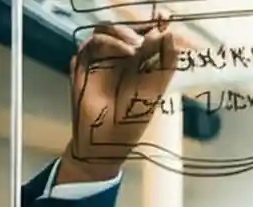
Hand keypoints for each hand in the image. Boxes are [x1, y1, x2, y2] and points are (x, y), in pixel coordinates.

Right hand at [62, 10, 183, 180]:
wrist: (106, 143)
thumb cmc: (131, 121)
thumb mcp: (155, 92)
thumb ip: (164, 64)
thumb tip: (169, 34)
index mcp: (139, 63)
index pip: (145, 37)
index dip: (155, 25)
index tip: (165, 17)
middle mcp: (119, 58)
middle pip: (125, 29)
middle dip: (139, 26)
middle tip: (154, 32)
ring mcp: (100, 60)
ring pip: (106, 30)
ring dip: (124, 32)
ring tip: (138, 47)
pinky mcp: (83, 65)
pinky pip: (93, 43)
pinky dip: (111, 42)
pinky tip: (127, 52)